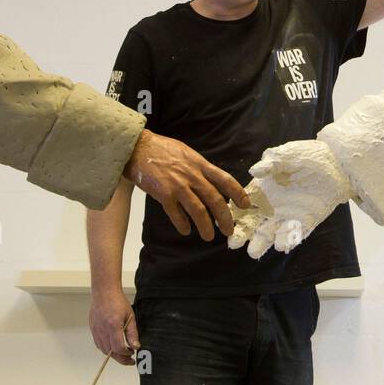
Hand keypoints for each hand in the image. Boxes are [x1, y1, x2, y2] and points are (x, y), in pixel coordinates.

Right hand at [88, 289, 138, 365]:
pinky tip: (112, 346)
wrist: (104, 292)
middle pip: (110, 352)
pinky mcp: (93, 329)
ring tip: (122, 353)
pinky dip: (106, 348)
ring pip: (103, 350)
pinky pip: (98, 344)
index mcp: (113, 326)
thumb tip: (136, 346)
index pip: (118, 348)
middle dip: (121, 358)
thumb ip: (132, 333)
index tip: (132, 353)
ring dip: (113, 354)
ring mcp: (96, 330)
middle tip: (129, 359)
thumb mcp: (130, 317)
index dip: (126, 354)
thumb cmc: (117, 301)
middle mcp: (102, 330)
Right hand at [123, 129, 250, 239]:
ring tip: (209, 236)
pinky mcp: (164, 194)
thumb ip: (199, 167)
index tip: (245, 205)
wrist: (138, 148)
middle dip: (224, 217)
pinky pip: (176, 214)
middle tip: (229, 230)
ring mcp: (178, 186)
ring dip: (205, 226)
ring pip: (198, 210)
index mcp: (200, 164)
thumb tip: (211, 182)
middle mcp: (192, 175)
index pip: (224, 179)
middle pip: (214, 199)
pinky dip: (183, 224)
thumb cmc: (162, 149)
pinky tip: (186, 230)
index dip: (237, 193)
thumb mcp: (186, 153)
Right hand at [227, 140, 351, 258]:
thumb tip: (254, 171)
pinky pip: (293, 235)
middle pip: (252, 224)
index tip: (223, 221)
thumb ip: (271, 163)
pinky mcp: (305, 222)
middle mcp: (271, 206)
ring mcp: (287, 216)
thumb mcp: (287, 155)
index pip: (243, 204)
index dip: (233, 213)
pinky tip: (280, 245)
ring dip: (261, 243)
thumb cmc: (307, 156)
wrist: (336, 164)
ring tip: (253, 252)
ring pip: (270, 234)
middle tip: (233, 243)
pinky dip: (286, 240)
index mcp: (262, 190)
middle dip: (242, 233)